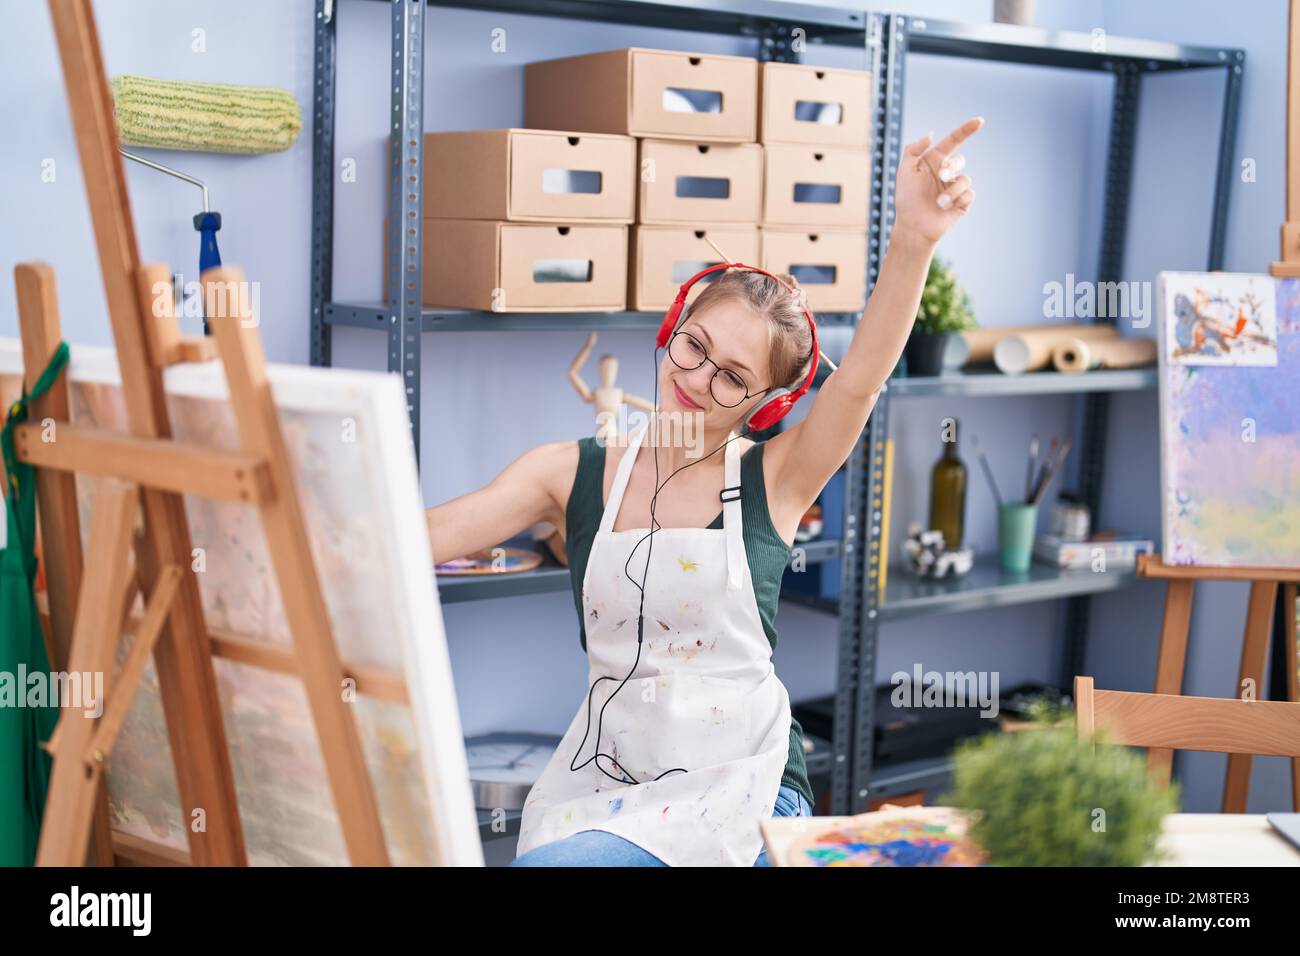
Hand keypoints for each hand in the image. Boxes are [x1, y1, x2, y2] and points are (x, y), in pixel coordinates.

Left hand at [893, 117, 983, 244]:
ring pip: (965, 179)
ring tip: (939, 203)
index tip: (980, 121)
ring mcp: (955, 187)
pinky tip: (947, 208)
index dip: (966, 130)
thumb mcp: (904, 171)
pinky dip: (959, 199)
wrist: (913, 226)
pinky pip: (969, 194)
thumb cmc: (906, 199)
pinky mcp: (962, 202)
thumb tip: (932, 134)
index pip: (953, 142)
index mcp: (934, 162)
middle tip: (941, 176)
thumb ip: (913, 149)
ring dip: (952, 190)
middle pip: (959, 160)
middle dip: (951, 167)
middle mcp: (946, 173)